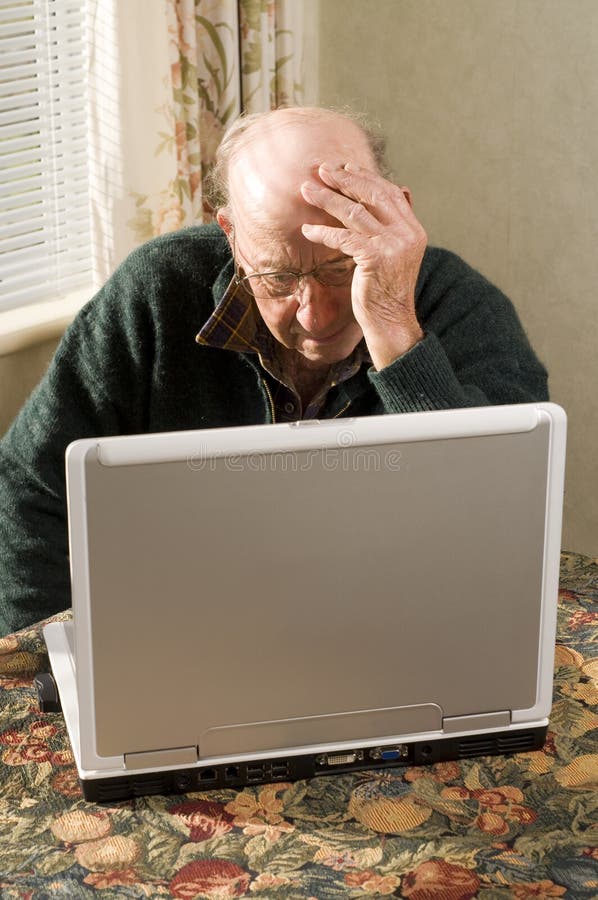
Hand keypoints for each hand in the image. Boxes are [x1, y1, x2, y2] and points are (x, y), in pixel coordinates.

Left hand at [300, 163, 426, 369]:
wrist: (391, 322)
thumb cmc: (385, 290)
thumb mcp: (394, 254)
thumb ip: (393, 227)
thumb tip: (400, 193)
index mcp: (413, 229)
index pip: (389, 193)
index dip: (366, 177)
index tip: (345, 168)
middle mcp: (407, 233)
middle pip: (373, 195)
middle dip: (345, 180)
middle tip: (322, 170)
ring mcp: (393, 245)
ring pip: (355, 212)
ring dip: (327, 198)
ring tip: (307, 190)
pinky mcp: (376, 257)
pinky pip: (343, 237)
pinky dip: (323, 232)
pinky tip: (307, 229)